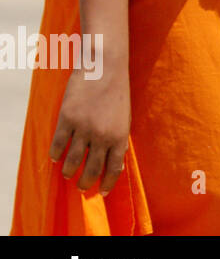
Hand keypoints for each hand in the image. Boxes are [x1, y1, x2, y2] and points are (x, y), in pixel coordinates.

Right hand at [50, 69, 130, 195]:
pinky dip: (55, 155)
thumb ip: (118, 139)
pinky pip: (58, 144)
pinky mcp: (67, 119)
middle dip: (85, 182)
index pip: (114, 168)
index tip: (101, 192)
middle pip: (92, 168)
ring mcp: (83, 128)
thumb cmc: (117, 91)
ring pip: (72, 161)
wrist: (105, 66)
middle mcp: (102, 136)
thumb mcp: (124, 117)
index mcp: (120, 135)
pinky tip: (55, 159)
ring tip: (67, 175)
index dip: (107, 183)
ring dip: (68, 172)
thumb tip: (114, 162)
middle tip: (81, 187)